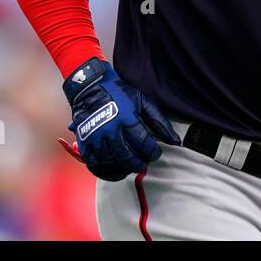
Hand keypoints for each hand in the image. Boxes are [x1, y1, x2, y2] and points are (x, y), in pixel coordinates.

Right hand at [57, 57, 180, 180]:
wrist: (90, 88)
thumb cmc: (119, 95)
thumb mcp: (143, 102)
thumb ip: (159, 121)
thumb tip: (175, 141)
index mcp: (126, 118)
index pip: (143, 143)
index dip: (152, 152)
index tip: (155, 153)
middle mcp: (110, 130)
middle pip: (127, 156)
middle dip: (139, 163)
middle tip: (144, 163)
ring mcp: (95, 138)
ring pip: (112, 163)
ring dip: (124, 169)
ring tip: (131, 167)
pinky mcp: (84, 143)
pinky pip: (95, 165)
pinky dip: (107, 172)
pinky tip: (116, 171)